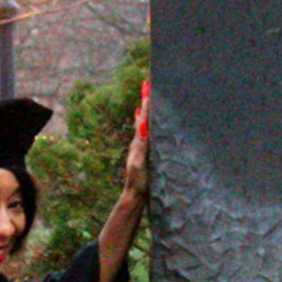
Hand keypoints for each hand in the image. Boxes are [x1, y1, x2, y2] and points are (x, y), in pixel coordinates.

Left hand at [122, 81, 149, 200]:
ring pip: (144, 122)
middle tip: (147, 85)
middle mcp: (138, 141)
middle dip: (146, 100)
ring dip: (146, 109)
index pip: (144, 117)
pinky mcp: (144, 153)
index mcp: (138, 141)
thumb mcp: (139, 163)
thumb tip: (143, 124)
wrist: (134, 197)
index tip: (148, 85)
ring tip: (147, 97)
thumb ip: (141, 144)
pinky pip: (145, 133)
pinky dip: (145, 122)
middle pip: (143, 116)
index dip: (147, 101)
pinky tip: (144, 120)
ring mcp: (140, 147)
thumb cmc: (138, 182)